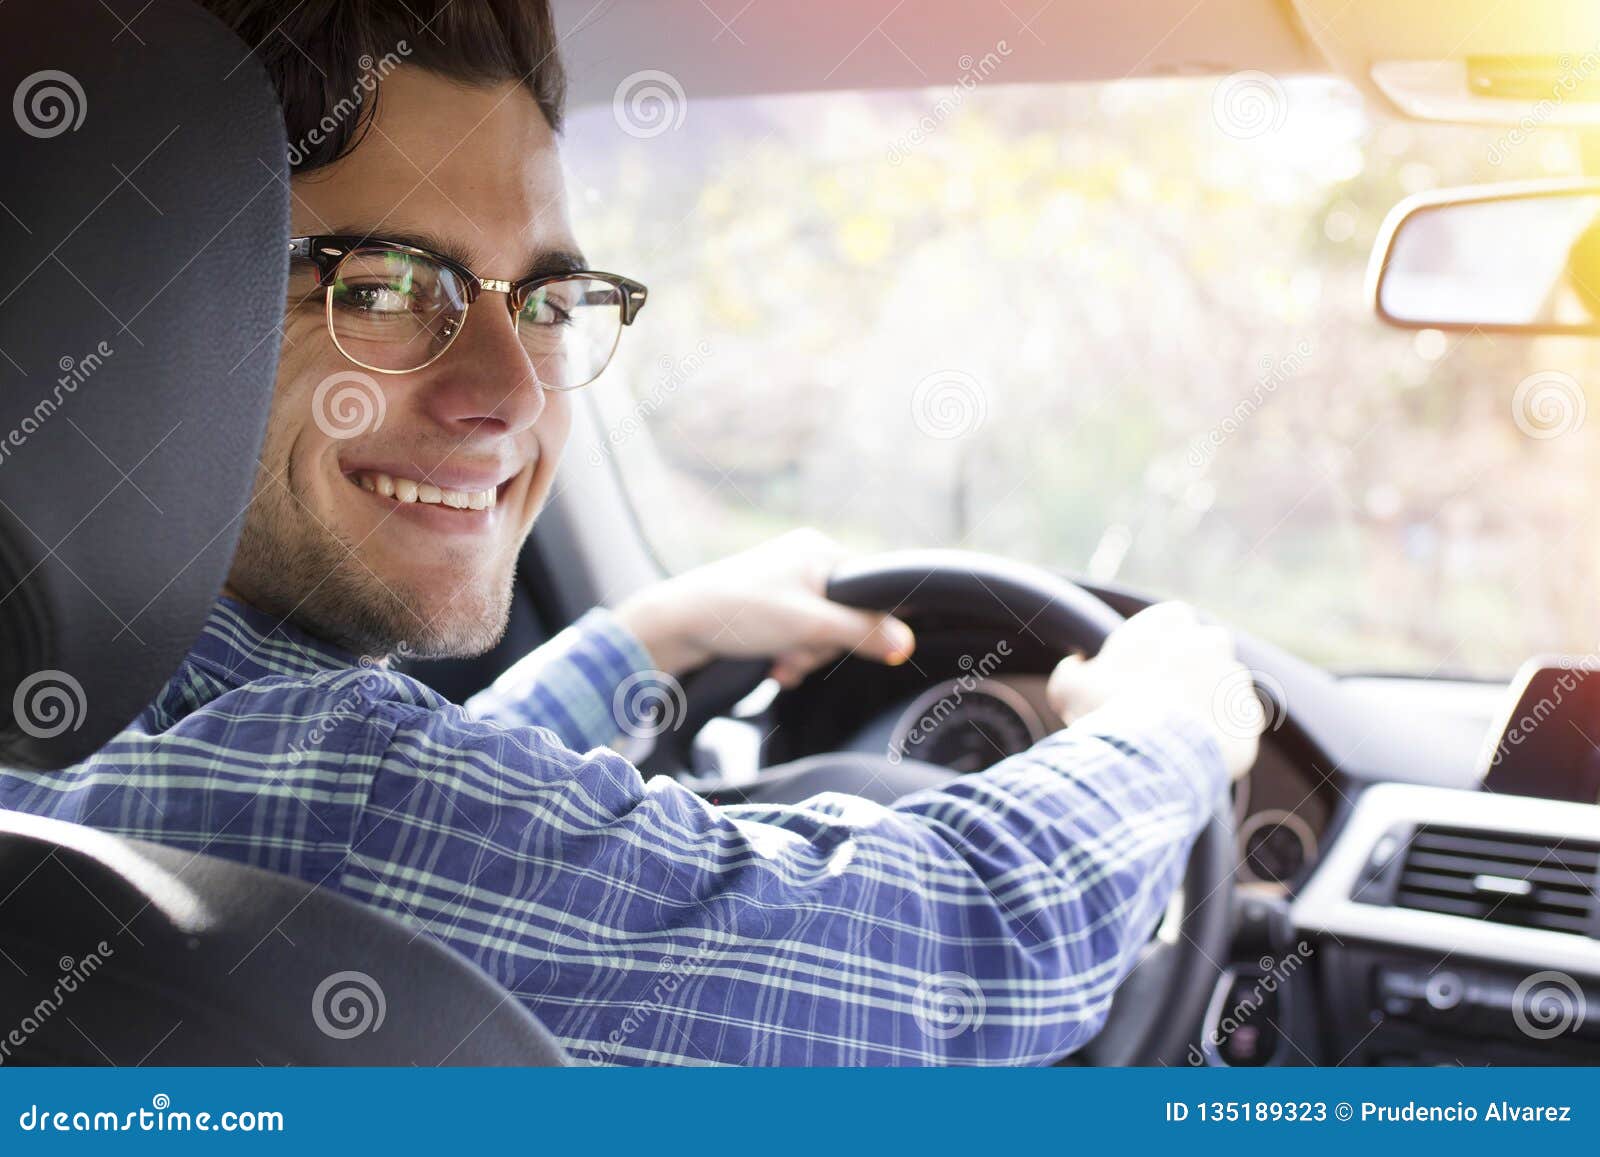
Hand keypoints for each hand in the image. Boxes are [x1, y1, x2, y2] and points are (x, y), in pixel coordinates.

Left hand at [613, 528, 915, 686]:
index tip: (842, 644)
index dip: (865, 625)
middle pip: (847, 615)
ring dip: (804, 655)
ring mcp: (787, 583)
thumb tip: (906, 644)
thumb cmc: (739, 612)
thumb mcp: (808, 624)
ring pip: (822, 631)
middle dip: (822, 646)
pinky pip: (800, 635)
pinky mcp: (771, 606)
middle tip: (795, 653)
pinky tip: (773, 666)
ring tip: (779, 661)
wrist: (676, 624)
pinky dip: (790, 655)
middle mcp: (806, 561)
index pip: (871, 589)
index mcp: (820, 550)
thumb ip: (861, 633)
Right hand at [1045, 601, 1261, 778]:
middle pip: (1207, 645)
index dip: (1162, 638)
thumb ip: (1072, 669)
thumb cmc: (1106, 716)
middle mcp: (1207, 644)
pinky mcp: (1248, 717)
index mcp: (1167, 627)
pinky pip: (1238, 721)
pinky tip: (1197, 749)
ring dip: (1210, 698)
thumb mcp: (1068, 689)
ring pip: (1226, 683)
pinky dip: (1223, 731)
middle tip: (1166, 695)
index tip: (1149, 662)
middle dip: (1193, 664)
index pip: (1173, 616)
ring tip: (1181, 729)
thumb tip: (1077, 664)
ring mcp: (1233, 680)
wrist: (1149, 758)